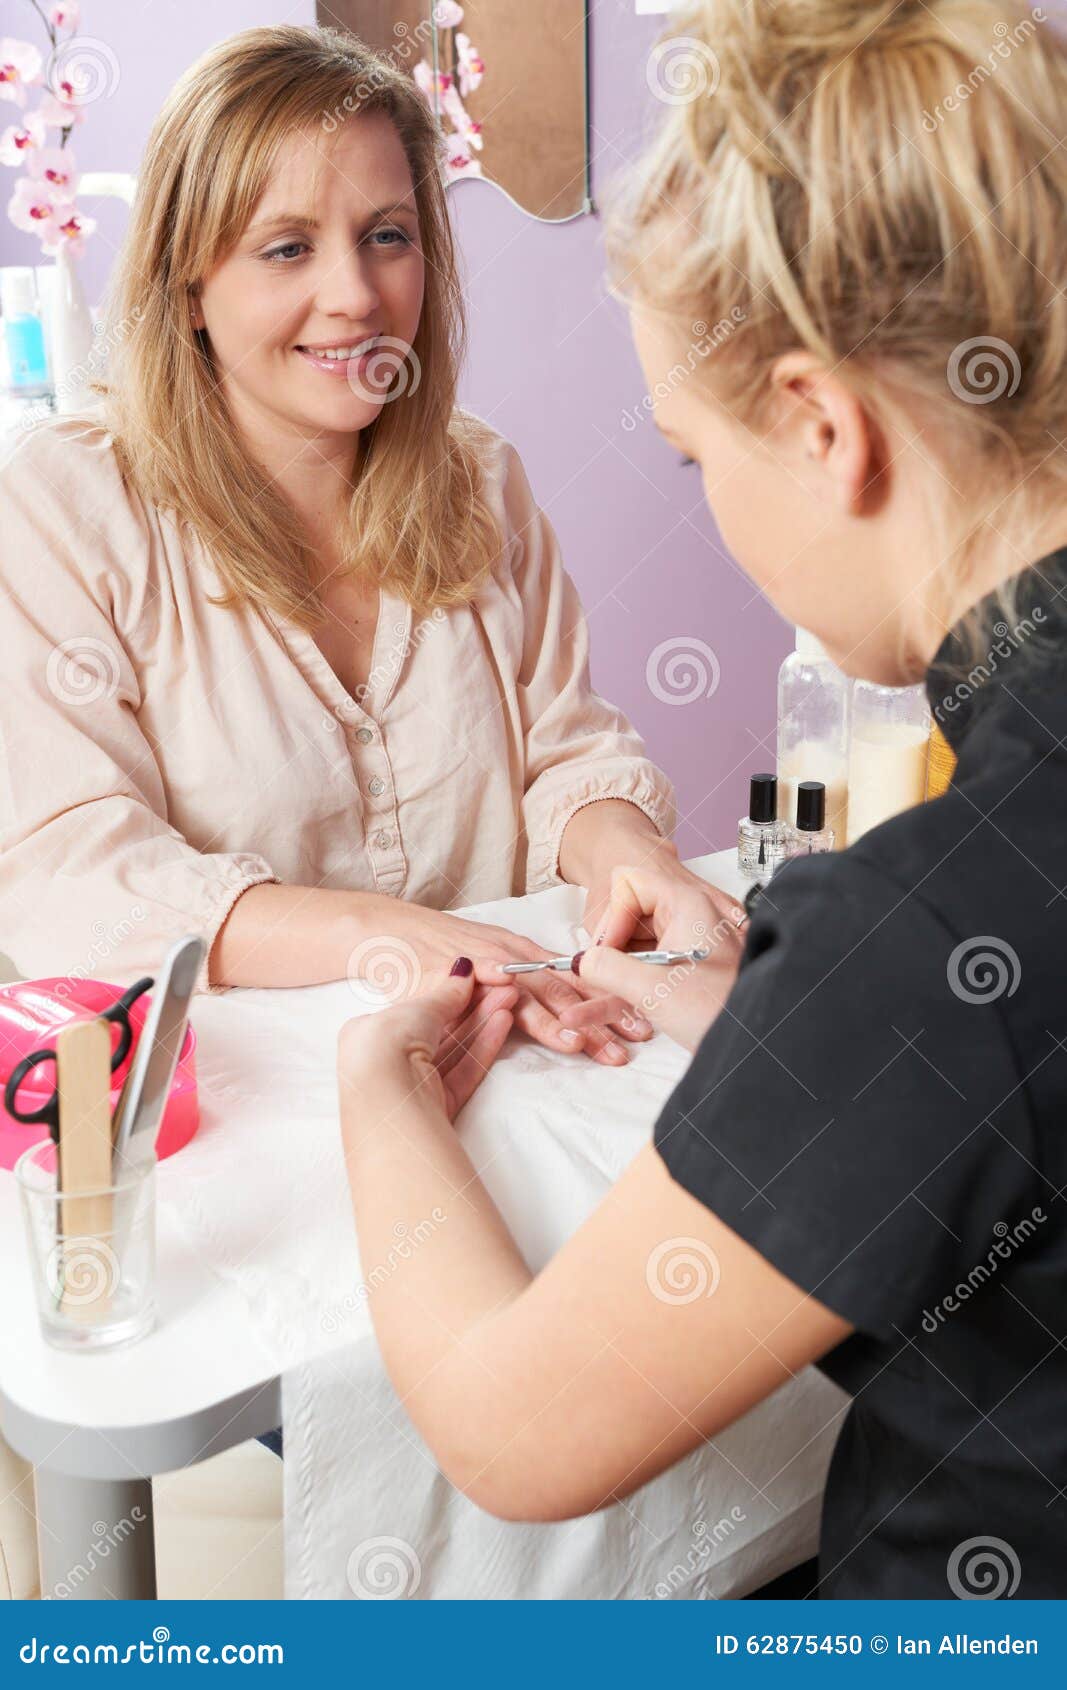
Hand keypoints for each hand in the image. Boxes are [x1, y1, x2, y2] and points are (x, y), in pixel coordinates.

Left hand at [338, 966, 517, 1123]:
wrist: (387, 1099)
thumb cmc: (386, 1047)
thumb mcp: (416, 1009)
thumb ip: (444, 993)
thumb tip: (463, 969)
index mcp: (367, 1037)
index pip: (413, 1012)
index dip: (446, 995)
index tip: (475, 980)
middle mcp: (386, 1064)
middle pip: (437, 1031)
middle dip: (471, 1007)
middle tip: (502, 987)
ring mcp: (411, 1089)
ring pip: (452, 1051)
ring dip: (481, 1023)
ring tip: (510, 1001)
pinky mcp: (434, 1109)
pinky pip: (461, 1073)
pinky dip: (482, 1048)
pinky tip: (502, 1023)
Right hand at [348, 896, 654, 1066]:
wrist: (382, 931)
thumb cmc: (430, 956)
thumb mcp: (481, 971)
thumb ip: (513, 991)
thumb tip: (544, 1016)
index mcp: (523, 955)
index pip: (576, 979)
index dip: (610, 999)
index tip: (639, 1024)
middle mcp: (515, 954)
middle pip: (570, 986)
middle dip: (606, 1014)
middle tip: (638, 1040)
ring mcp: (492, 961)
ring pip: (543, 994)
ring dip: (573, 1022)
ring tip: (599, 1048)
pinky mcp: (466, 971)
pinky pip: (505, 994)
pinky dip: (530, 1011)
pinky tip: (552, 1029)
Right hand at [558, 861, 748, 1051]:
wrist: (753, 1044)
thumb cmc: (717, 1011)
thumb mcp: (652, 988)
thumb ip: (608, 968)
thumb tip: (583, 961)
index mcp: (686, 905)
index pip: (629, 884)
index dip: (610, 918)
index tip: (603, 953)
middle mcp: (688, 919)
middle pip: (627, 917)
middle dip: (604, 950)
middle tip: (591, 977)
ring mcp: (686, 948)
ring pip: (632, 951)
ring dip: (604, 977)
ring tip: (576, 1009)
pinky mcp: (684, 976)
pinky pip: (643, 975)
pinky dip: (620, 992)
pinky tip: (590, 1014)